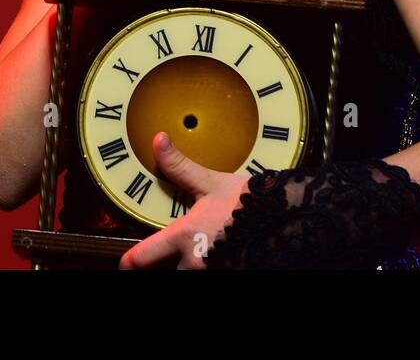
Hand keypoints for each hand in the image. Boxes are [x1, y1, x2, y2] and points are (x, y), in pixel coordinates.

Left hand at [118, 132, 254, 269]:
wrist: (293, 220)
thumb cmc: (254, 203)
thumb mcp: (213, 183)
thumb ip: (181, 167)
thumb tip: (158, 142)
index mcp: (184, 238)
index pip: (140, 259)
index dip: (129, 262)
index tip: (126, 262)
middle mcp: (194, 264)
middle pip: (164, 274)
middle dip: (165, 265)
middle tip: (172, 252)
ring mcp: (213, 275)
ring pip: (188, 276)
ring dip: (189, 265)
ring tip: (204, 250)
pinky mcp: (231, 277)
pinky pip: (212, 275)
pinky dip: (212, 266)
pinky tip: (222, 255)